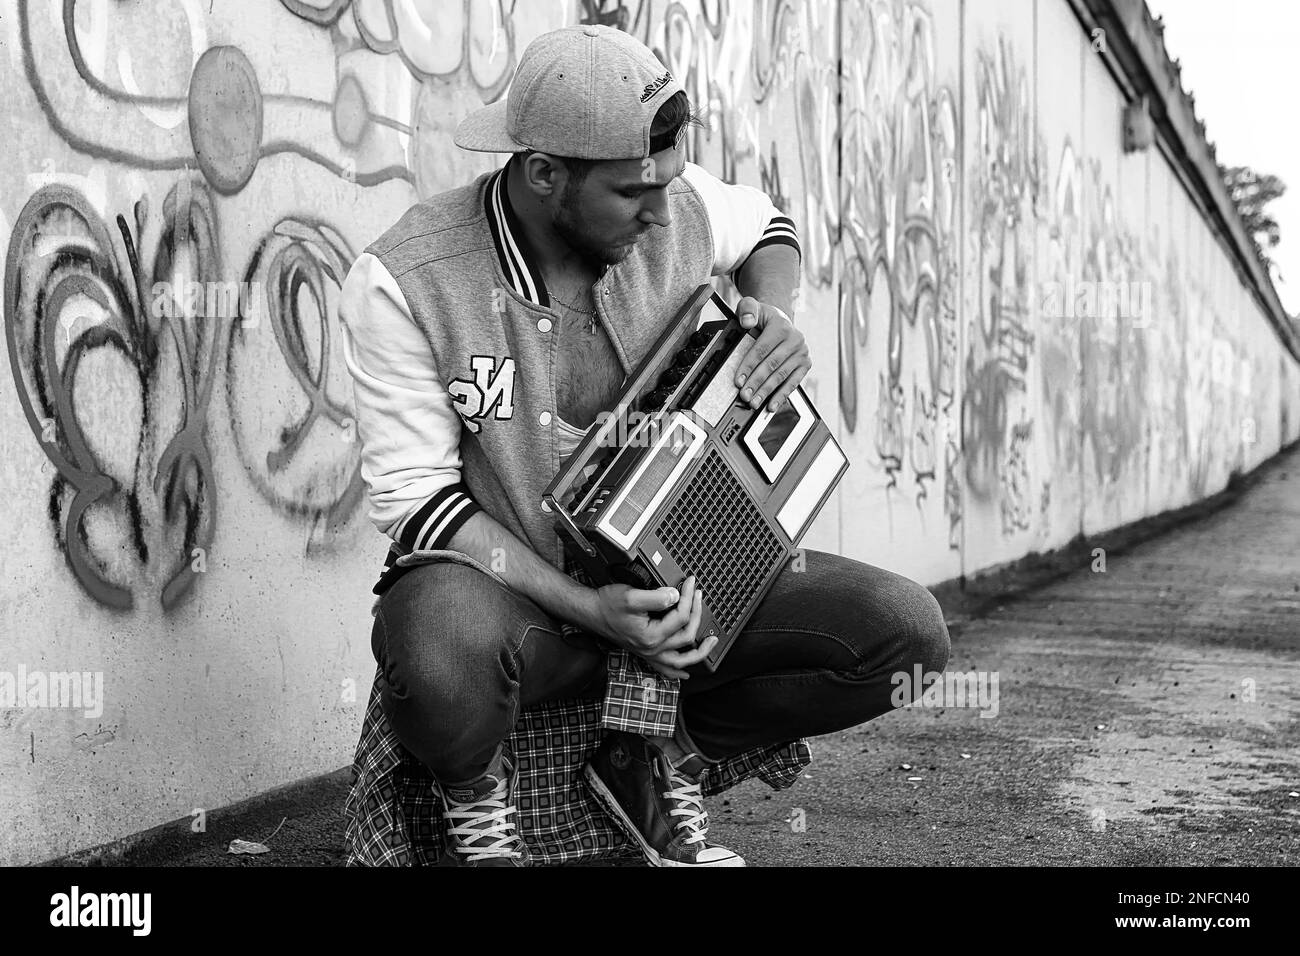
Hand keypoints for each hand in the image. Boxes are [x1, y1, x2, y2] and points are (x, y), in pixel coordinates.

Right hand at [590, 574, 716, 678]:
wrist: (592, 613)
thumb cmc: (608, 605)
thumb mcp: (631, 596)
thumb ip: (656, 597)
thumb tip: (676, 597)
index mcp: (651, 635)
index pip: (680, 616)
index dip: (689, 597)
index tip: (690, 582)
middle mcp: (652, 649)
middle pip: (687, 636)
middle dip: (697, 613)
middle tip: (698, 595)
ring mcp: (650, 654)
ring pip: (682, 661)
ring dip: (700, 652)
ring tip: (712, 641)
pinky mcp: (646, 653)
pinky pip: (666, 670)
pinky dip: (677, 673)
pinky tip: (685, 673)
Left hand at [733, 296, 809, 411]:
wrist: (781, 322)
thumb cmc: (764, 318)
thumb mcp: (752, 307)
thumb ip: (747, 309)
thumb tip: (746, 321)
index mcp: (781, 326)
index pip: (762, 350)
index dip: (749, 366)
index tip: (738, 380)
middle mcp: (795, 339)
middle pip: (771, 365)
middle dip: (756, 382)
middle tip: (744, 395)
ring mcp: (802, 353)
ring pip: (781, 376)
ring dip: (766, 391)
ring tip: (754, 402)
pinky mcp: (805, 365)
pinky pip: (792, 383)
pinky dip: (781, 395)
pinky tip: (771, 405)